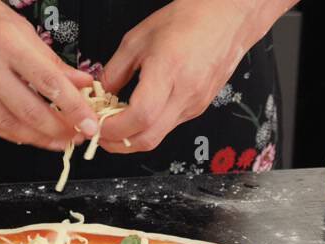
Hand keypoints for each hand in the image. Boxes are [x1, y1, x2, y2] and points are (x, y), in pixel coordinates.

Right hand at [0, 0, 99, 150]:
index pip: (49, 83)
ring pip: (10, 126)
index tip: (91, 123)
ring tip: (60, 141)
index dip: (74, 109)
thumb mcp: (17, 25)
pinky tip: (30, 136)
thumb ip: (49, 59)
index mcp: (4, 40)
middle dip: (61, 130)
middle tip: (79, 136)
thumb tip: (80, 82)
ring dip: (40, 138)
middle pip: (31, 112)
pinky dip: (14, 135)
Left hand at [99, 0, 293, 153]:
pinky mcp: (198, 108)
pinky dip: (148, 127)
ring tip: (117, 122)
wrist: (226, 18)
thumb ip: (115, 70)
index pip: (139, 117)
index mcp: (168, 71)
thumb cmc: (188, 20)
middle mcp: (185, 94)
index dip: (113, 128)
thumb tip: (102, 93)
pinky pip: (169, 126)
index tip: (98, 123)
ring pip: (158, 136)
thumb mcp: (138, 39)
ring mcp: (194, 105)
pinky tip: (139, 114)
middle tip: (101, 134)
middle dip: (118, 143)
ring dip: (132, 136)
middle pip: (147, 139)